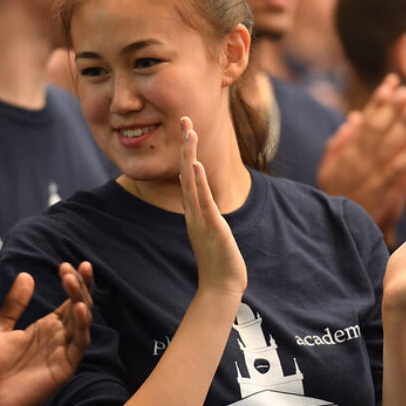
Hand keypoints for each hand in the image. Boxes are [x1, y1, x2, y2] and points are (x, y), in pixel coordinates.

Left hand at [0, 261, 92, 405]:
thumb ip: (14, 305)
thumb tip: (26, 275)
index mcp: (47, 327)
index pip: (69, 300)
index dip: (74, 282)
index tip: (67, 264)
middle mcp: (60, 337)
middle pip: (80, 306)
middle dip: (80, 286)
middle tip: (74, 267)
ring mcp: (64, 351)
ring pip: (83, 321)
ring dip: (81, 300)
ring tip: (73, 280)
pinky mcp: (64, 367)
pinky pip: (79, 344)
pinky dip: (83, 326)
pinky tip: (79, 308)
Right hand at [180, 116, 246, 296]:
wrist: (220, 287)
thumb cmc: (219, 261)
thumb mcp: (212, 230)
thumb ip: (205, 212)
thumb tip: (201, 196)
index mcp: (194, 211)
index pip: (187, 175)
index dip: (187, 151)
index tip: (187, 129)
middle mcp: (193, 211)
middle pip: (185, 170)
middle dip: (186, 144)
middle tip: (185, 118)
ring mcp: (199, 217)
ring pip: (191, 181)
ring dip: (189, 155)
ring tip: (189, 131)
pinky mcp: (210, 225)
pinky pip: (202, 200)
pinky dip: (197, 182)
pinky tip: (193, 164)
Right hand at [317, 74, 405, 246]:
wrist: (335, 231)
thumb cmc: (334, 198)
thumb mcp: (328, 170)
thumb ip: (339, 143)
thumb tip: (353, 117)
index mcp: (348, 152)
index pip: (367, 120)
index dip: (380, 100)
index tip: (393, 81)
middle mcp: (360, 159)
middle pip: (383, 125)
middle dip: (400, 102)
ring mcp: (371, 174)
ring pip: (393, 142)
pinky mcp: (382, 190)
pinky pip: (400, 168)